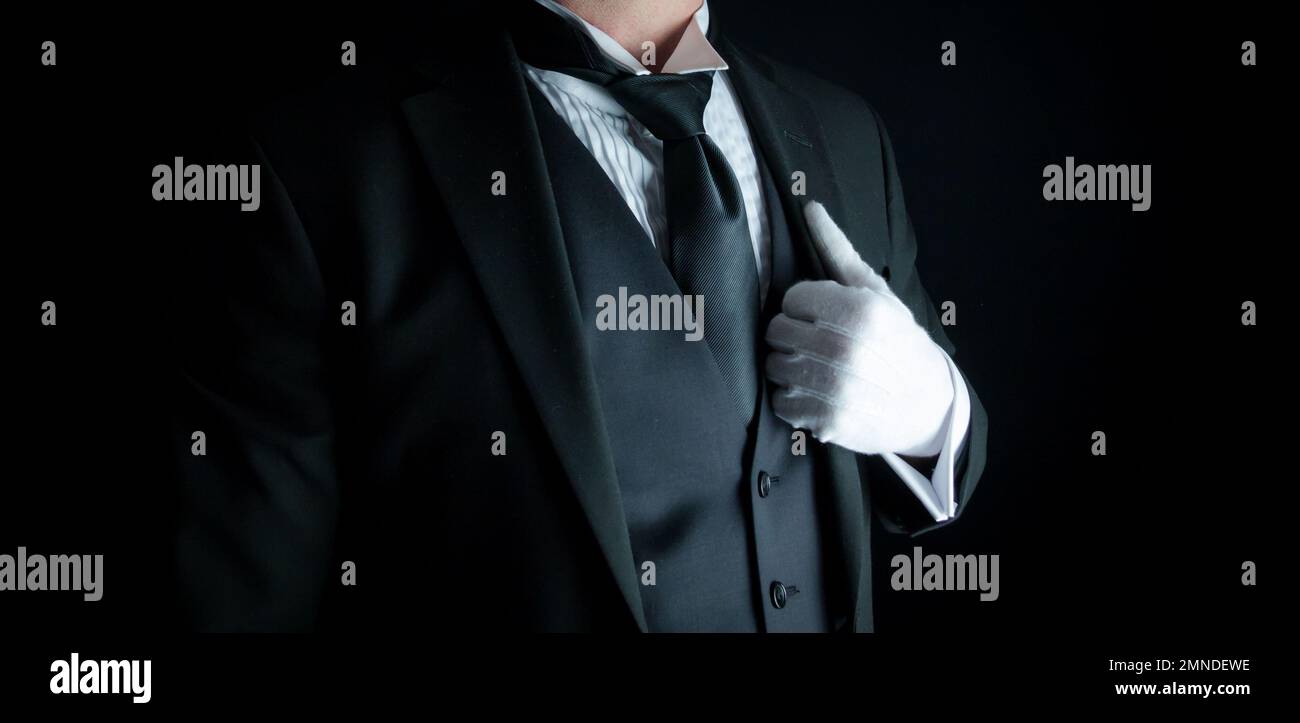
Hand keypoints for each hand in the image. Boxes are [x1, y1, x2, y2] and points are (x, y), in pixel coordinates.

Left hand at [764, 202, 953, 456]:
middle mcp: (845, 349)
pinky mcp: (825, 422)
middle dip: (792, 334)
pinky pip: (780, 402)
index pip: (791, 298)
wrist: (929, 407)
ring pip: (773, 366)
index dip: (804, 307)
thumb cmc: (900, 343)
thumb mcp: (877, 294)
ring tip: (814, 366)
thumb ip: (837, 250)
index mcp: (859, 311)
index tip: (823, 316)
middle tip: (815, 342)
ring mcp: (834, 389)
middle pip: (776, 331)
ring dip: (788, 366)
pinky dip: (792, 398)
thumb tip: (809, 207)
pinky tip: (815, 393)